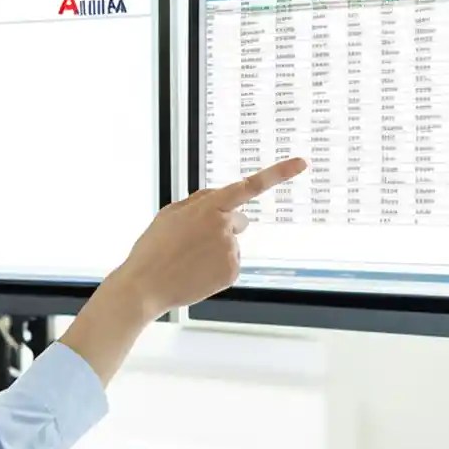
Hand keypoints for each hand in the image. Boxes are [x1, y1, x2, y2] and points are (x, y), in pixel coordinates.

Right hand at [114, 157, 308, 316]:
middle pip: (238, 220)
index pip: (249, 186)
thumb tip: (221, 197)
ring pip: (232, 243)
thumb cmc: (154, 248)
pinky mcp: (233, 272)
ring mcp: (231, 251)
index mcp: (208, 207)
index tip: (302, 163)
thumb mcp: (170, 213)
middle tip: (193, 242)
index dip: (279, 173)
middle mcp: (225, 227)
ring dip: (216, 248)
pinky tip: (196, 272)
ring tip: (189, 259)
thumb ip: (199, 200)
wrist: (146, 286)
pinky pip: (230, 263)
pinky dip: (217, 267)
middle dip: (223, 226)